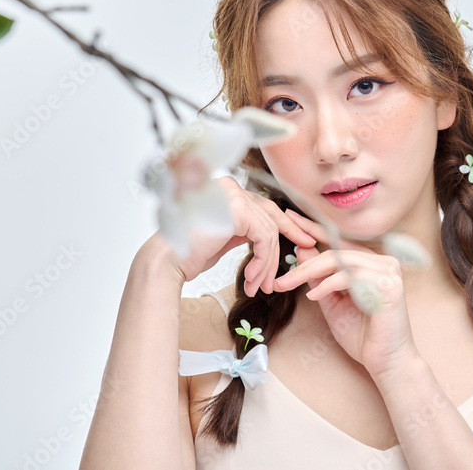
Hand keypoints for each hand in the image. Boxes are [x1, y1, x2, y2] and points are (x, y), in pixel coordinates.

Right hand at [166, 176, 316, 295]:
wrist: (168, 261)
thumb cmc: (189, 252)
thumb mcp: (224, 236)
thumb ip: (244, 229)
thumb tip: (268, 234)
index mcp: (226, 189)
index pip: (264, 205)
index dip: (286, 224)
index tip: (303, 239)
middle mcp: (230, 186)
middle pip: (270, 215)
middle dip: (287, 240)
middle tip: (299, 260)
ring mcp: (233, 195)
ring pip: (269, 231)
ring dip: (268, 264)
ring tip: (260, 286)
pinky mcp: (238, 210)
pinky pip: (265, 238)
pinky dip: (264, 261)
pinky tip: (253, 279)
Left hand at [272, 209, 419, 377]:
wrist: (385, 362)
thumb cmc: (362, 335)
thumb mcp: (332, 302)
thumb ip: (319, 277)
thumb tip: (301, 249)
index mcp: (372, 264)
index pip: (340, 242)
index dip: (314, 229)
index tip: (290, 219)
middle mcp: (383, 262)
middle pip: (336, 251)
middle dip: (304, 261)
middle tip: (281, 273)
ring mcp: (389, 271)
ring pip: (340, 261)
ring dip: (310, 272)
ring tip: (289, 284)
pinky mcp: (389, 285)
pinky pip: (350, 276)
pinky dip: (327, 285)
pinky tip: (312, 296)